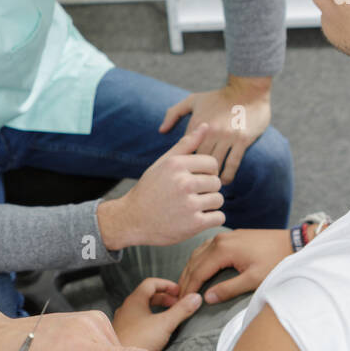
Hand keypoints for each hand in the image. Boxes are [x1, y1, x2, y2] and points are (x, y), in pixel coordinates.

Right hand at [98, 122, 223, 249]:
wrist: (131, 220)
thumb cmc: (149, 190)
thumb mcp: (163, 164)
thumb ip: (185, 145)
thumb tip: (206, 125)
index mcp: (176, 165)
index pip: (212, 164)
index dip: (206, 173)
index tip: (195, 180)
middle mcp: (183, 182)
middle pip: (216, 182)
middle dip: (207, 190)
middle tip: (190, 197)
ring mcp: (189, 204)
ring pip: (218, 200)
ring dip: (209, 205)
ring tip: (191, 207)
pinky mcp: (194, 224)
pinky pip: (218, 218)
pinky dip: (210, 220)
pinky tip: (195, 219)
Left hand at [112, 278, 203, 350]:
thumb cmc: (137, 342)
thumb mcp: (165, 324)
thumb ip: (181, 310)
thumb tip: (195, 298)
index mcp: (134, 300)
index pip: (151, 283)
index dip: (167, 284)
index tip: (179, 290)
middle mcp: (127, 308)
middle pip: (147, 295)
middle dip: (165, 297)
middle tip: (178, 303)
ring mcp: (124, 321)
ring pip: (143, 309)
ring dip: (158, 309)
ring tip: (171, 316)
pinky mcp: (125, 334)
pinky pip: (140, 321)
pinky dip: (152, 320)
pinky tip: (159, 331)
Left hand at [158, 78, 271, 183]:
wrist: (248, 90)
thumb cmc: (219, 96)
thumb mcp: (194, 101)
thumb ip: (174, 113)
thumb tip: (161, 131)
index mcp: (197, 123)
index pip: (186, 150)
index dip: (184, 163)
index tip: (182, 173)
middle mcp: (211, 131)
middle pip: (199, 160)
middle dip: (196, 173)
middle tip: (194, 185)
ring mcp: (227, 136)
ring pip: (215, 164)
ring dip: (212, 177)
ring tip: (209, 186)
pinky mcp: (242, 140)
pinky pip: (233, 163)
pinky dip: (228, 175)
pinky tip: (225, 181)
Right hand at [177, 227, 292, 304]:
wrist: (293, 242)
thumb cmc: (276, 261)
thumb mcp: (254, 279)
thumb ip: (229, 289)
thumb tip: (206, 298)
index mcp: (222, 249)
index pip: (197, 271)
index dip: (189, 288)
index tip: (182, 302)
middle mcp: (218, 240)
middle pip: (194, 262)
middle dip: (185, 280)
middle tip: (178, 298)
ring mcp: (223, 236)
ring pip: (198, 254)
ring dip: (190, 270)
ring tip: (185, 286)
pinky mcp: (230, 237)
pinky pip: (206, 248)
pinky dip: (198, 261)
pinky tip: (198, 269)